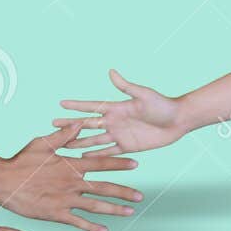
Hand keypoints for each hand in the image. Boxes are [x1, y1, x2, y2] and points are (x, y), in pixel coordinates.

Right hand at [0, 122, 141, 230]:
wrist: (3, 182)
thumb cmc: (21, 161)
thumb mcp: (42, 143)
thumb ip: (63, 135)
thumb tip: (79, 124)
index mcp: (71, 165)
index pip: (101, 163)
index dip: (120, 164)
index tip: (135, 164)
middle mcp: (72, 183)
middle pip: (104, 188)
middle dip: (124, 191)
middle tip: (141, 196)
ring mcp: (66, 200)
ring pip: (96, 206)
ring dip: (114, 209)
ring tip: (130, 212)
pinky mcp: (57, 214)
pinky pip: (78, 222)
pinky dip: (92, 226)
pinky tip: (103, 230)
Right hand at [53, 68, 186, 155]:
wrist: (178, 120)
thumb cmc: (162, 104)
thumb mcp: (143, 94)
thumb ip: (126, 86)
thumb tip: (111, 71)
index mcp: (116, 107)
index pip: (91, 106)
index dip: (76, 105)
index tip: (60, 103)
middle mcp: (114, 121)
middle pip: (87, 124)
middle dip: (70, 125)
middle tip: (52, 126)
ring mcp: (119, 134)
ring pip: (94, 140)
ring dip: (79, 142)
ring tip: (63, 146)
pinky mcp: (128, 146)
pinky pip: (109, 153)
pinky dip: (96, 156)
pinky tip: (84, 159)